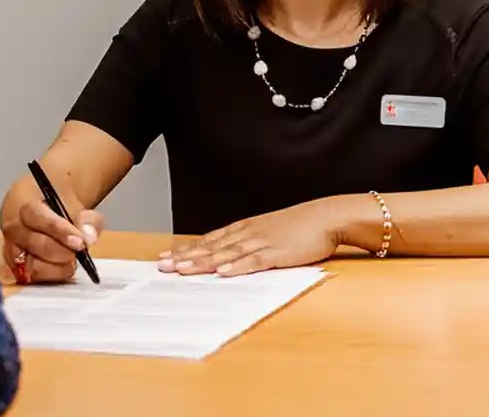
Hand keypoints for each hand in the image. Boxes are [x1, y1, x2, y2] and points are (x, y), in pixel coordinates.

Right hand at [1, 196, 103, 284]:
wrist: (39, 211)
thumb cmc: (56, 209)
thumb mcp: (77, 206)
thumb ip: (87, 220)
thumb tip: (89, 238)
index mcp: (23, 206)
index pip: (38, 217)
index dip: (60, 231)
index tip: (80, 241)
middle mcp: (13, 229)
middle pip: (35, 243)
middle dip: (61, 251)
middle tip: (79, 252)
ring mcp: (12, 251)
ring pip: (32, 265)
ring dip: (56, 267)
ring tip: (72, 261)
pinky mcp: (16, 270)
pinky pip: (33, 279)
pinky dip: (52, 275)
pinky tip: (63, 268)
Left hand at [158, 198, 342, 276]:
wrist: (327, 216)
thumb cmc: (300, 226)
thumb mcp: (270, 232)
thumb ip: (251, 243)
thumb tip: (231, 256)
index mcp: (245, 229)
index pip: (210, 241)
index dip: (187, 250)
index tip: (167, 256)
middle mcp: (248, 234)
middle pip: (211, 247)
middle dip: (185, 257)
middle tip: (162, 266)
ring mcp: (262, 242)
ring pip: (226, 254)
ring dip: (203, 262)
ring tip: (182, 270)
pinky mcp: (277, 252)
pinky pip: (254, 261)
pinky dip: (237, 266)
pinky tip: (222, 272)